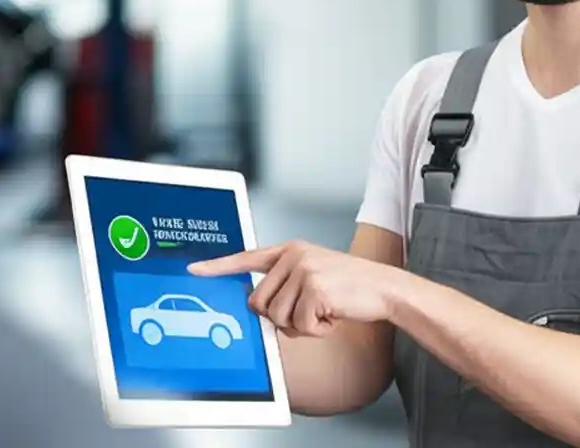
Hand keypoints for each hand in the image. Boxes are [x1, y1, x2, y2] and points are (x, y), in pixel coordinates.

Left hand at [187, 240, 399, 336]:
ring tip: (325, 310)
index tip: (194, 269)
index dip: (218, 266)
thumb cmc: (349, 287)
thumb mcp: (314, 276)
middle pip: (260, 302)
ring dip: (302, 325)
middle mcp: (293, 256)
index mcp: (290, 250)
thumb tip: (260, 310)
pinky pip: (300, 326)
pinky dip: (318, 330)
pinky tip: (334, 315)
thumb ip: (286, 286)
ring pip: (278, 318)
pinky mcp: (315, 288)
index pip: (247, 258)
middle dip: (282, 318)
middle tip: (310, 312)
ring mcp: (303, 270)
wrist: (385, 288)